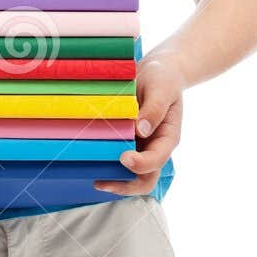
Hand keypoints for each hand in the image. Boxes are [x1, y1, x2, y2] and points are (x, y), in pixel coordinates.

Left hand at [96, 56, 183, 195]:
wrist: (159, 71)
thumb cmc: (162, 78)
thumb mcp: (161, 89)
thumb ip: (154, 109)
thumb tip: (141, 130)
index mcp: (167, 137)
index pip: (158, 159)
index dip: (142, 163)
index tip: (124, 158)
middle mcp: (154, 147)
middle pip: (146, 178)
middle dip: (125, 185)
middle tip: (100, 183)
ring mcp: (140, 146)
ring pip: (131, 174)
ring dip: (113, 180)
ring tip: (90, 177)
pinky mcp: (126, 141)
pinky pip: (117, 158)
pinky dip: (105, 164)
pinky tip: (88, 162)